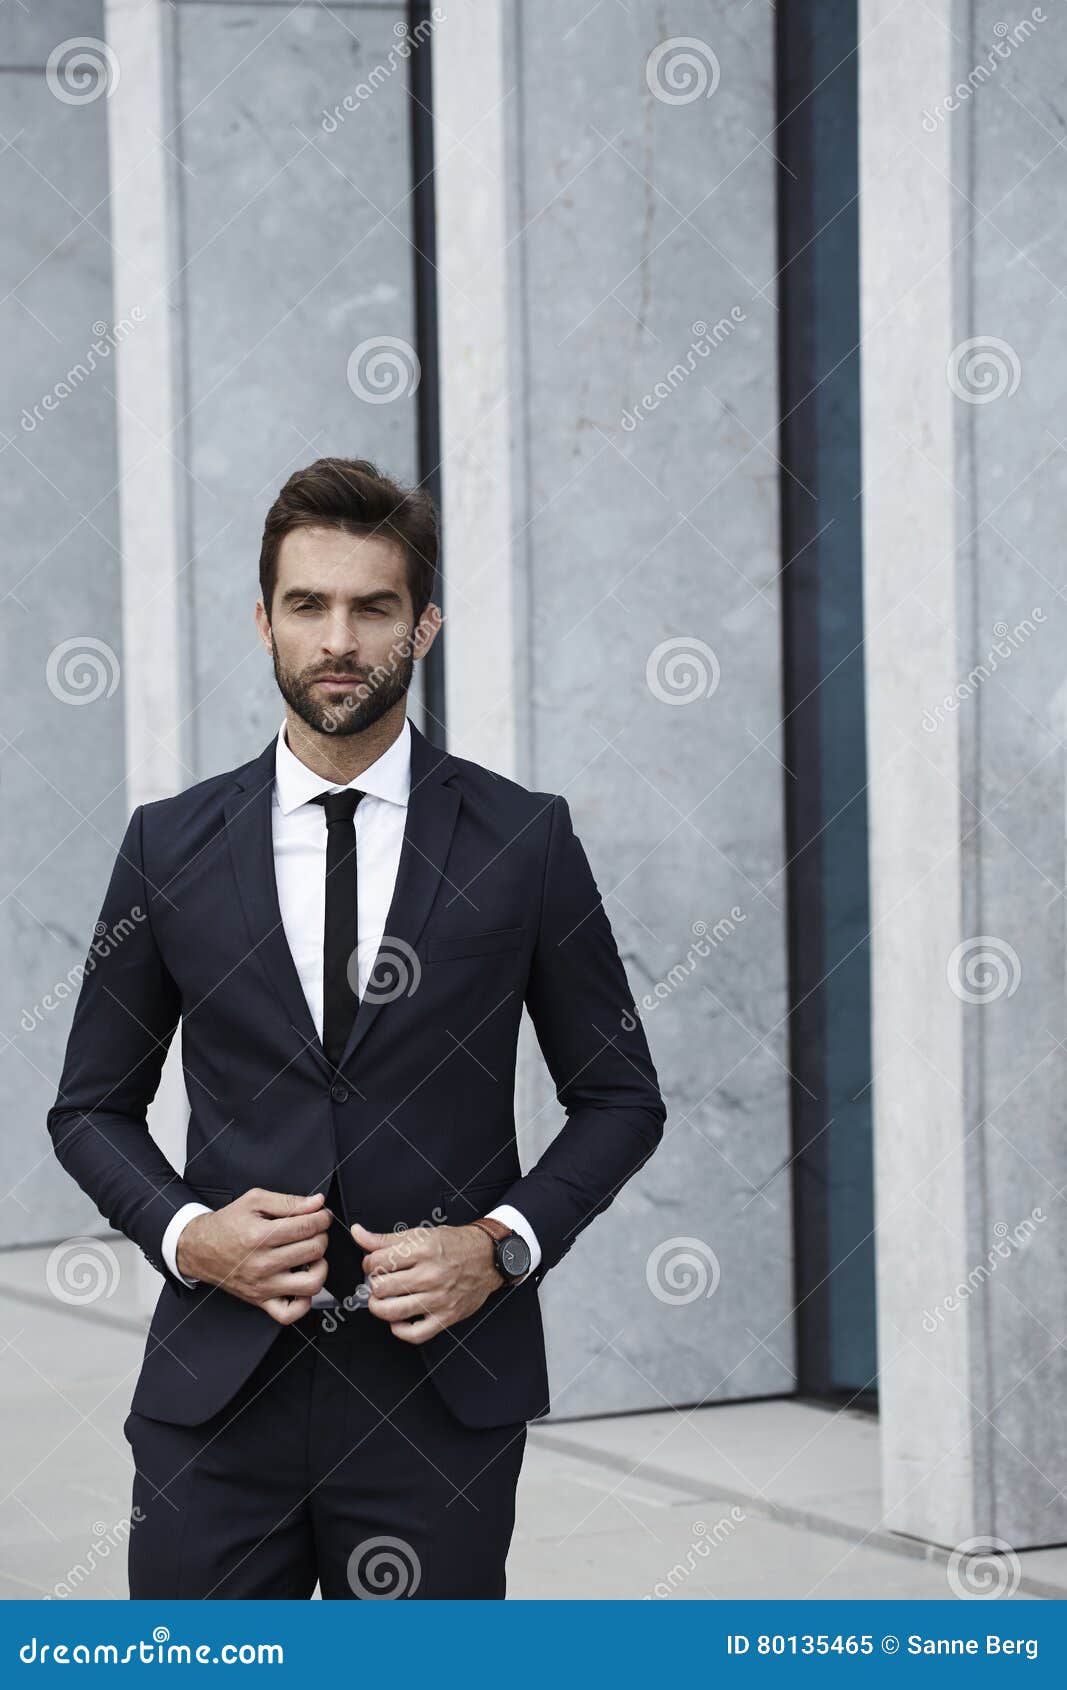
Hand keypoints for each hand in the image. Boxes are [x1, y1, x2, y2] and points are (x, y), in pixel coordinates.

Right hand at [177, 1188, 330, 1324]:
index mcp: (259, 1236)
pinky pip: (291, 1313)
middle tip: (316, 1231)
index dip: (322, 1217)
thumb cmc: (227, 1225)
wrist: (200, 1249)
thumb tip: (316, 1203)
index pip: (307, 1227)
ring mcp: (263, 1286)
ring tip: (313, 1257)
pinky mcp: (261, 1301)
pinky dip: (305, 1301)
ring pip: (311, 1283)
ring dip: (320, 1267)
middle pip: (313, 1251)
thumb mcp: (254, 1201)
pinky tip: (302, 1282)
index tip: (322, 1215)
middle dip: (321, 1236)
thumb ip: (288, 1201)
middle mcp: (262, 1264)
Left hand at [352, 1220, 503, 1344]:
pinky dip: (400, 1330)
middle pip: (381, 1287)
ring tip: (382, 1300)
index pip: (376, 1262)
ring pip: (392, 1312)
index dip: (368, 1264)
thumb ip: (385, 1238)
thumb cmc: (454, 1245)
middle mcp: (430, 1275)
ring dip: (379, 1307)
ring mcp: (438, 1299)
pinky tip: (398, 1319)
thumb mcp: (420, 1234)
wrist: (487, 1257)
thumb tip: (357, 1234)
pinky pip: (414, 1334)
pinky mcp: (445, 1317)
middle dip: (373, 1285)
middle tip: (380, 1281)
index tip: (373, 1265)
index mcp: (422, 1251)